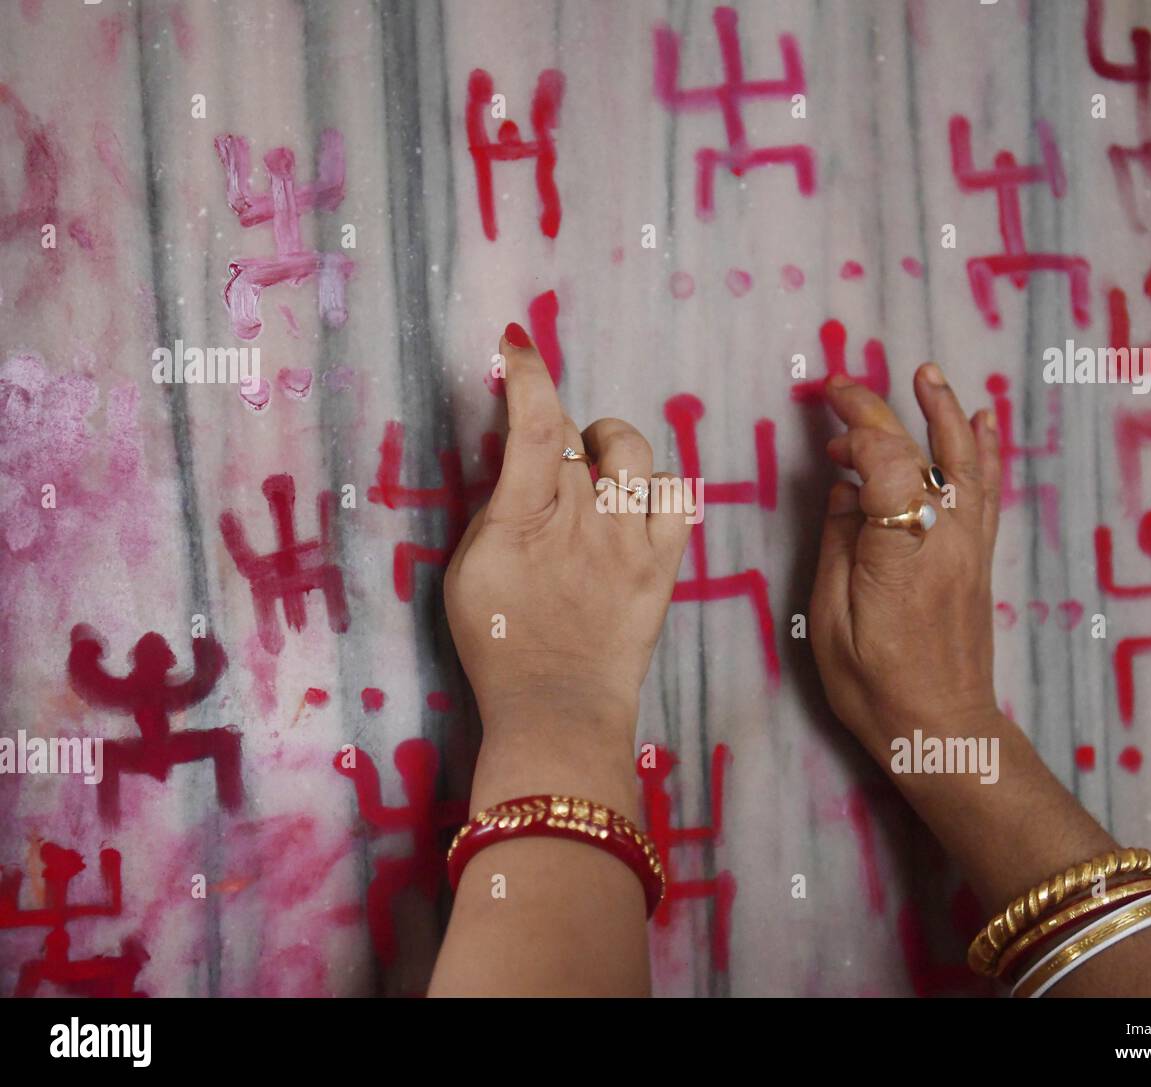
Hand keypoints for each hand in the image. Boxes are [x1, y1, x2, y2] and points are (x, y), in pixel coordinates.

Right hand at [445, 325, 690, 744]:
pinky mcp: (664, 563)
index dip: (527, 373)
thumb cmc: (498, 646)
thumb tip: (516, 465)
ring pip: (631, 450)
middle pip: (574, 434)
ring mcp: (629, 538)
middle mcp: (582, 517)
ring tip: (594, 466)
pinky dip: (657, 485)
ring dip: (607, 443)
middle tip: (542, 451)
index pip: (532, 423)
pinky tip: (637, 500)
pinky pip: (677, 495)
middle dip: (553, 424)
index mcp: (523, 517)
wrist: (558, 709)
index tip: (516, 346)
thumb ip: (493, 512)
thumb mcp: (466, 573)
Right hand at [809, 364, 1002, 764]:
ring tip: (925, 373)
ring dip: (944, 411)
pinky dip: (984, 449)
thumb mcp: (830, 623)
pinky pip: (988, 489)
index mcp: (899, 555)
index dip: (856, 432)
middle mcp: (943, 539)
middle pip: (919, 454)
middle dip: (878, 410)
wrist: (943, 730)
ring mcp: (969, 546)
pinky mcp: (979, 557)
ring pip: (964, 461)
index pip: (887, 465)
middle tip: (840, 384)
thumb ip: (836, 547)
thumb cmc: (875, 687)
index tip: (825, 428)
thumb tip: (843, 490)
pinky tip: (981, 420)